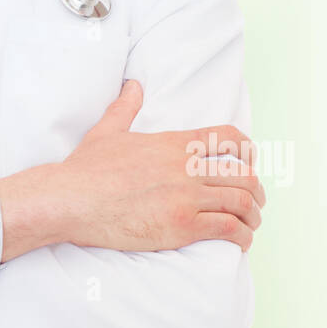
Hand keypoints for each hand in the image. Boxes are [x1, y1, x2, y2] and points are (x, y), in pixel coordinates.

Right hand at [54, 80, 265, 252]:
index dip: (247, 150)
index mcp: (172, 143)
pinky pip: (227, 229)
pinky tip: (240, 242)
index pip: (228, 137)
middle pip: (242, 174)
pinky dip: (241, 236)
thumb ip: (125, 108)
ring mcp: (185, 196)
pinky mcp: (181, 225)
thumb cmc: (85, 169)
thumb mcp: (107, 131)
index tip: (250, 161)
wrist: (70, 199)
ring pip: (241, 202)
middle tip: (254, 201)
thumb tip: (132, 85)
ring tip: (250, 224)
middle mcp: (185, 167)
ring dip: (253, 215)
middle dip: (256, 190)